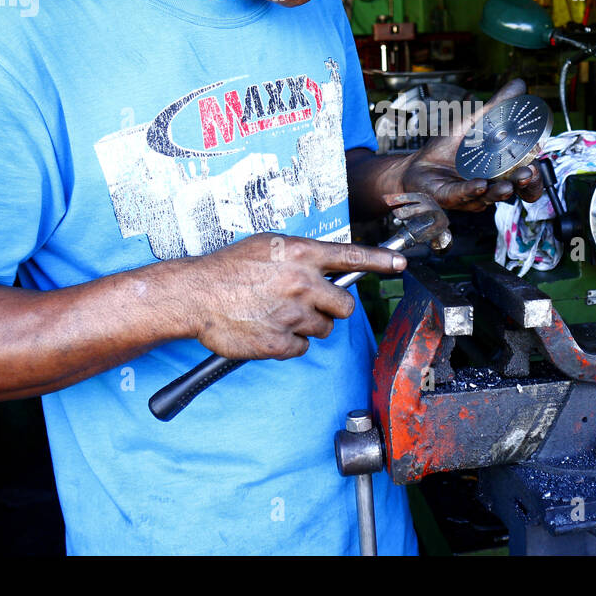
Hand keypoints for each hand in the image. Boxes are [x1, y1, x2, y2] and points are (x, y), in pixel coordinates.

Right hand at [189, 232, 405, 359]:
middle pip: (344, 306)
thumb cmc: (228, 269)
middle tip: (306, 305)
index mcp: (301, 254)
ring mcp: (291, 314)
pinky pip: (301, 349)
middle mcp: (302, 282)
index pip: (352, 256)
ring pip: (323, 329)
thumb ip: (300, 257)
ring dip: (306, 326)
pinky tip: (267, 330)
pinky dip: (287, 344)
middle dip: (331, 309)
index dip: (381, 261)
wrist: (194, 294)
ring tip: (276, 315)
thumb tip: (324, 268)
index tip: (401, 264)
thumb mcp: (267, 247)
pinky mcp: (279, 342)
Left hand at [402, 78, 546, 211]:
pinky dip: (472, 190)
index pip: (525, 175)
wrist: (417, 164)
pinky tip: (479, 184)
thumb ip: (497, 106)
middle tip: (528, 173)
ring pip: (492, 196)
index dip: (535, 173)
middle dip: (524, 182)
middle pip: (515, 188)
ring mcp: (473, 194)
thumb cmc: (447, 148)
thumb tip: (519, 85)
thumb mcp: (473, 122)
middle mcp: (491, 184)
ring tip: (507, 186)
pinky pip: (465, 196)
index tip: (537, 160)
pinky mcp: (452, 197)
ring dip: (501, 191)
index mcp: (500, 168)